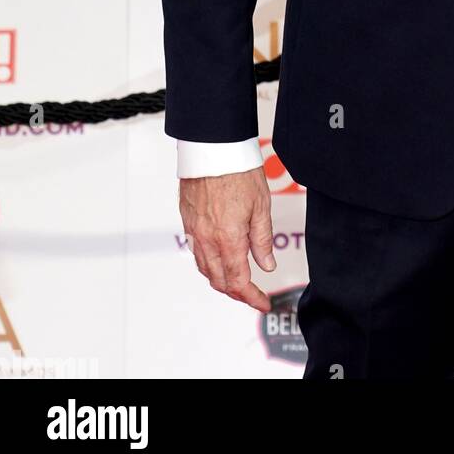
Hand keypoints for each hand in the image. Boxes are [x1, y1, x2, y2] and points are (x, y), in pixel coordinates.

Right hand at [179, 168, 275, 311]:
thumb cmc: (238, 171)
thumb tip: (266, 265)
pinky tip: (220, 259)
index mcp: (228, 239)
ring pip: (206, 270)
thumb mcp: (261, 206)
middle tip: (253, 294)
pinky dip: (209, 264)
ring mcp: (195, 232)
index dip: (252, 297)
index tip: (263, 303)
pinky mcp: (188, 221)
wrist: (212, 149)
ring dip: (222, 280)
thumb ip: (262, 239)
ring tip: (238, 281)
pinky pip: (197, 253)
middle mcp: (207, 240)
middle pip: (219, 281)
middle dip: (237, 293)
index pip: (239, 282)